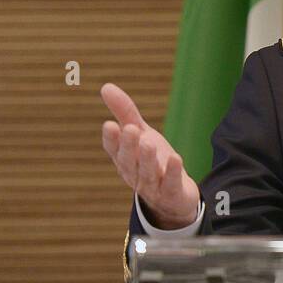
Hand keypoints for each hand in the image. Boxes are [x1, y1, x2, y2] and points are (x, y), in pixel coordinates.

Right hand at [100, 83, 200, 229]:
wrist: (173, 196)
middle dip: (128, 146)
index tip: (109, 125)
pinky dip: (172, 172)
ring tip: (149, 142)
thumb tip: (105, 86)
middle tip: (130, 130)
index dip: (111, 139)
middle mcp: (134, 173)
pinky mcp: (171, 193)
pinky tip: (176, 158)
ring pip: (147, 173)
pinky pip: (170, 183)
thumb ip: (125, 112)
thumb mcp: (140, 133)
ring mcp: (152, 186)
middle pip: (129, 161)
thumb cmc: (152, 160)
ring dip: (147, 159)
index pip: (113, 149)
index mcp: (123, 158)